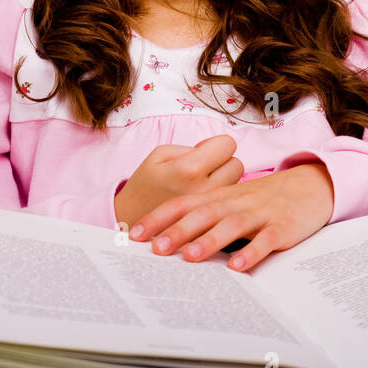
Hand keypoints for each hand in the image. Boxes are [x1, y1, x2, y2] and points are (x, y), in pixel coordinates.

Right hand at [114, 135, 243, 227]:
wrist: (130, 220)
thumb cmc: (147, 183)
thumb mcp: (161, 154)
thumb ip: (193, 147)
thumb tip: (216, 151)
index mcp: (190, 169)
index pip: (228, 145)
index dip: (216, 145)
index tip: (204, 152)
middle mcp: (204, 190)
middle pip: (237, 164)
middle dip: (223, 162)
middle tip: (204, 169)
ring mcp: (209, 209)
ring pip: (237, 184)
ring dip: (224, 180)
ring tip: (202, 184)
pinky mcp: (211, 222)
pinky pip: (229, 202)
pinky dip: (223, 198)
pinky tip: (206, 199)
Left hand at [129, 162, 335, 271]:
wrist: (309, 186)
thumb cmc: (263, 200)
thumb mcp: (232, 202)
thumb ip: (205, 218)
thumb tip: (167, 242)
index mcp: (221, 197)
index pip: (184, 203)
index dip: (160, 217)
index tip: (135, 235)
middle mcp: (237, 202)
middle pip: (204, 213)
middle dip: (179, 230)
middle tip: (157, 249)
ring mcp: (260, 213)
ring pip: (233, 225)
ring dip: (211, 240)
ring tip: (191, 257)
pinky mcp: (282, 227)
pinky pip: (266, 240)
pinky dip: (251, 252)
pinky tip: (238, 267)